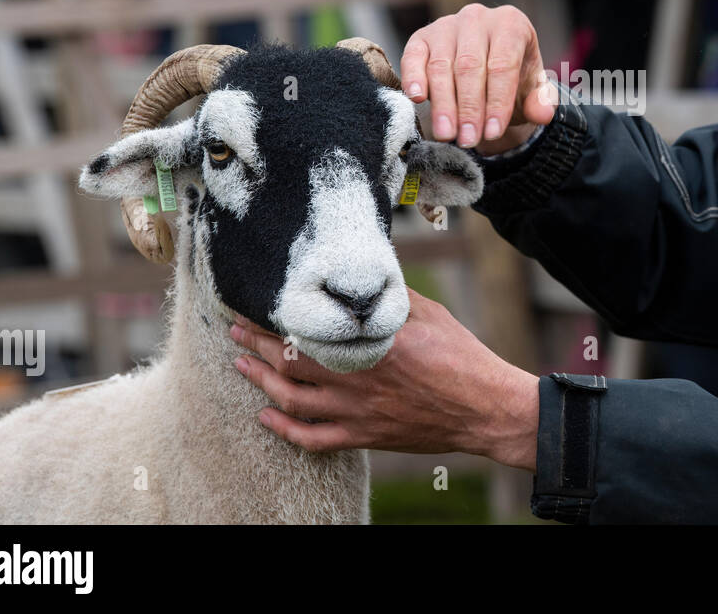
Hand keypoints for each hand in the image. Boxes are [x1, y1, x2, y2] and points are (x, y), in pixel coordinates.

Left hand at [229, 293, 539, 471]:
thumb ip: (387, 298)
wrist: (482, 407)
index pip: (306, 327)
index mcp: (369, 341)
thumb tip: (362, 277)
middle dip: (255, 343)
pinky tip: (267, 417)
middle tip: (235, 329)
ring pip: (291, 399)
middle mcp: (355, 377)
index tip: (253, 303)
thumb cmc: (459, 354)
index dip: (273, 316)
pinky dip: (284, 429)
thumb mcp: (426, 312)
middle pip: (288, 361)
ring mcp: (356, 411)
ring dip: (260, 381)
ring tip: (241, 364)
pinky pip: (312, 439)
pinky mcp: (363, 435)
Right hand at [400, 2, 556, 150]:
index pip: (503, 64)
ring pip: (442, 66)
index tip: (493, 132)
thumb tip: (542, 113)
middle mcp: (478, 17)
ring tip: (447, 134)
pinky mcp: (422, 38)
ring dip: (443, 104)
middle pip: (470, 66)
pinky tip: (417, 98)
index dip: (498, 101)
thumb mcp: (533, 90)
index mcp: (511, 23)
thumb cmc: (513, 77)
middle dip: (470, 108)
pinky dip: (413, 77)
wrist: (487, 68)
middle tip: (469, 140)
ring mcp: (446, 25)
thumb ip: (541, 102)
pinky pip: (414, 56)